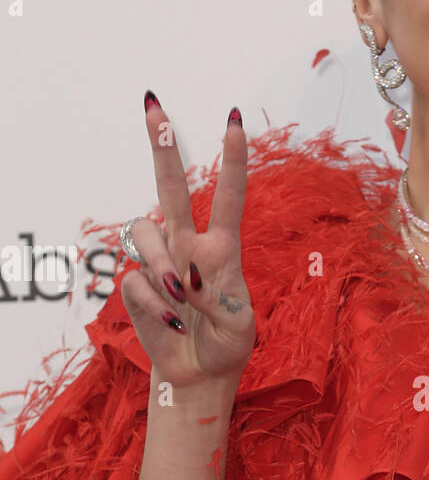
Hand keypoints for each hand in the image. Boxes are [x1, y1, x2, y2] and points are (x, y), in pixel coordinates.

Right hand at [120, 97, 256, 389]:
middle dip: (162, 146)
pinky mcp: (138, 286)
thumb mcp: (240, 326)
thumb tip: (188, 278)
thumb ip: (220, 300)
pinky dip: (157, 304)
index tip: (235, 120)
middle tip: (153, 106)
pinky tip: (173, 321)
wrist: (201, 373)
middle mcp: (188, 246)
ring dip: (162, 265)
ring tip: (182, 298)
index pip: (228, 197)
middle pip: (171, 187)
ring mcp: (161, 264)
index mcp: (222, 248)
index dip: (233, 160)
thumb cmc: (228, 343)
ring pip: (145, 233)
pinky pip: (136, 282)